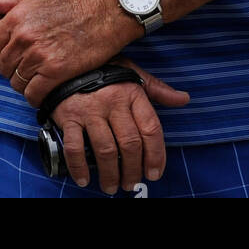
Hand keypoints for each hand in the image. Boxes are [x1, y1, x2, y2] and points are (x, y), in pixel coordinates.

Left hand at [0, 0, 126, 105]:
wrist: (105, 12)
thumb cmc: (72, 1)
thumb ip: (6, 0)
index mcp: (16, 18)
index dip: (2, 52)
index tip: (13, 55)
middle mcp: (24, 37)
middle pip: (4, 65)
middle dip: (12, 69)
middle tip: (25, 70)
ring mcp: (39, 55)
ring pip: (17, 82)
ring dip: (24, 84)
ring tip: (35, 81)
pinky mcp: (56, 71)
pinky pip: (34, 94)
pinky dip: (35, 98)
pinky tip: (42, 95)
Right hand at [48, 58, 188, 193]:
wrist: (65, 61)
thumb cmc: (103, 71)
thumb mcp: (132, 74)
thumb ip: (157, 89)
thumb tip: (184, 99)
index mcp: (132, 93)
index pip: (151, 129)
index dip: (156, 156)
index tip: (154, 173)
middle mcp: (112, 102)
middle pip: (130, 144)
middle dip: (133, 170)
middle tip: (131, 183)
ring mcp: (89, 111)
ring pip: (105, 150)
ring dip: (110, 174)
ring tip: (111, 186)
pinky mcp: (68, 117)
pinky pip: (75, 147)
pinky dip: (79, 167)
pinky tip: (84, 180)